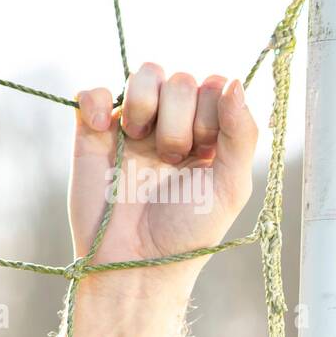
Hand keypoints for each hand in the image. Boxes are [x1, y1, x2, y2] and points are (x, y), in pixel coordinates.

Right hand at [69, 62, 259, 300]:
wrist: (135, 261)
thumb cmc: (189, 231)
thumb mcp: (231, 186)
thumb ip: (240, 133)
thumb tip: (234, 80)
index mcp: (210, 133)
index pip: (215, 85)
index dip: (212, 109)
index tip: (205, 148)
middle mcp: (174, 124)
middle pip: (181, 80)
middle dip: (180, 118)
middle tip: (172, 159)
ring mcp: (134, 125)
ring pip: (144, 74)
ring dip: (146, 105)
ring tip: (142, 145)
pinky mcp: (94, 132)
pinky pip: (95, 92)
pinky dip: (100, 103)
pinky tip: (108, 131)